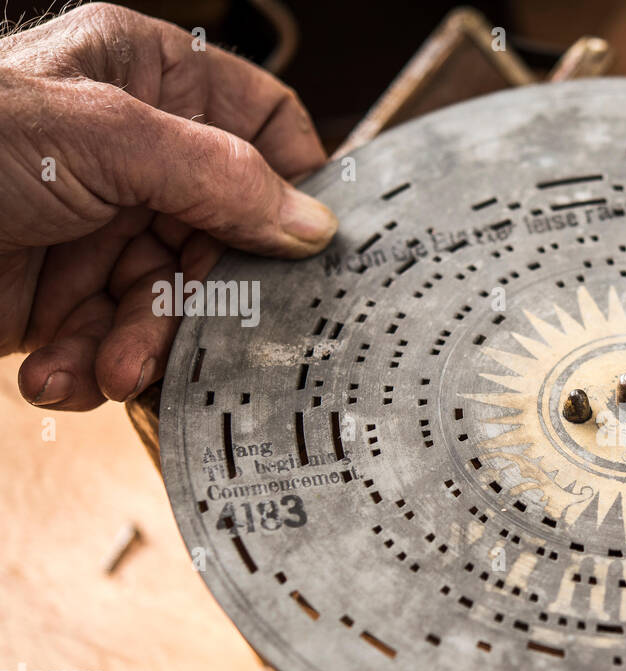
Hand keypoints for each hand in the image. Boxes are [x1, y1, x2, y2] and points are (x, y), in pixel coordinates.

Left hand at [0, 2, 336, 410]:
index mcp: (146, 82)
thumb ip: (215, 175)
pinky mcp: (64, 297)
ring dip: (140, 344)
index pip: (261, 124)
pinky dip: (89, 367)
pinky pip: (117, 341)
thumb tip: (309, 221)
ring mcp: (98, 228)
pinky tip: (55, 371)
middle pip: (226, 233)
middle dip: (199, 294)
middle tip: (185, 328)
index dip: (293, 183)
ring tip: (103, 365)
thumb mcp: (96, 136)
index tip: (305, 245)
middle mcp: (133, 155)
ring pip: (176, 300)